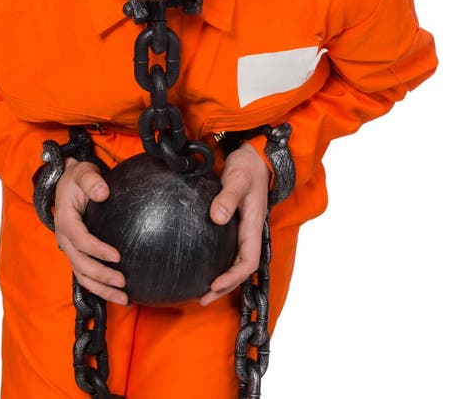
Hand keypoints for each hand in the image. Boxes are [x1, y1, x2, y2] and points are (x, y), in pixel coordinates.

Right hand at [54, 159, 128, 305]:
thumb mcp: (83, 172)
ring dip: (102, 290)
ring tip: (124, 299)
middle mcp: (65, 238)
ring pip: (83, 276)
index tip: (117, 256)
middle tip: (123, 283)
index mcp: (65, 220)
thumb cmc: (77, 179)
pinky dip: (100, 288)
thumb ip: (91, 180)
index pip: (80, 239)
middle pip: (80, 264)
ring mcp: (70, 249)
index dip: (97, 250)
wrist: (68, 184)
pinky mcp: (78, 254)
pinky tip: (119, 294)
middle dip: (101, 276)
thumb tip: (103, 192)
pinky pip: (86, 275)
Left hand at [199, 142, 269, 306]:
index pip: (248, 262)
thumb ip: (228, 197)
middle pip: (241, 269)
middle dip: (224, 287)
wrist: (253, 156)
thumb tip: (216, 218)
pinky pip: (228, 249)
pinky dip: (217, 261)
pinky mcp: (234, 223)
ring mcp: (242, 229)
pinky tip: (201, 262)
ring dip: (221, 279)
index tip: (213, 285)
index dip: (232, 277)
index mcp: (253, 226)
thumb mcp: (237, 178)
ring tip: (200, 290)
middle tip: (202, 298)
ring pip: (235, 262)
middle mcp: (249, 232)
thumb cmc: (247, 167)